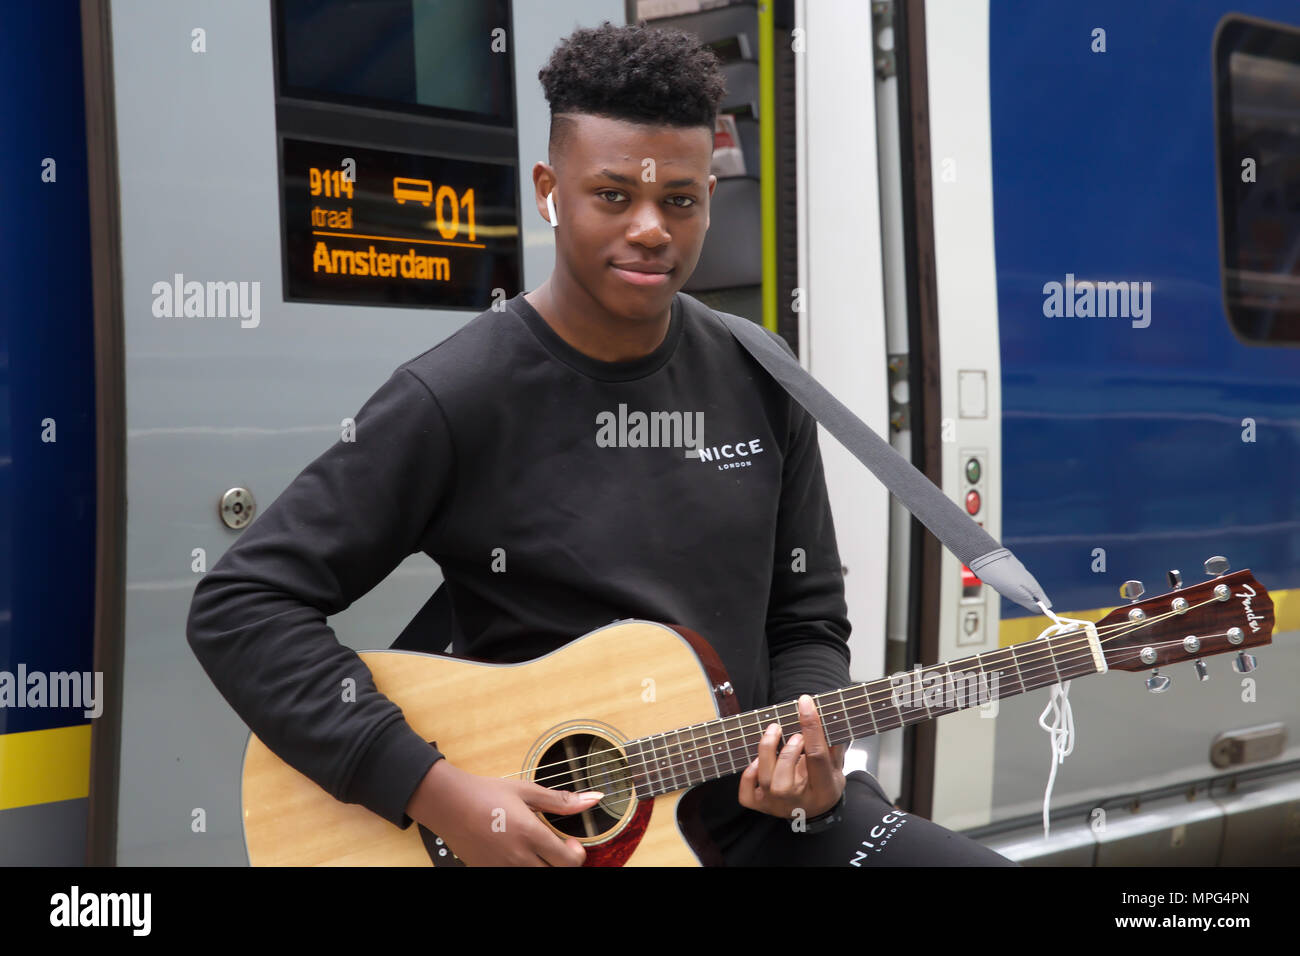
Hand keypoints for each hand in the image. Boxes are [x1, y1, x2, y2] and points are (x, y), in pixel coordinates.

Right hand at [405, 759, 601, 865]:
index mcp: (530, 834)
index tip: (571, 843)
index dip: (577, 855)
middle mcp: (517, 856)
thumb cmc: (486, 794)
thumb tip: (592, 799)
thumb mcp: (526, 791)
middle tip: (557, 848)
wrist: (449, 804)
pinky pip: (512, 875)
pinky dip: (522, 867)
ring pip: (535, 877)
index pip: (569, 861)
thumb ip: (561, 801)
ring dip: (542, 866)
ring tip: (537, 851)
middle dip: (562, 863)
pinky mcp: (488, 871)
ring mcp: (502, 867)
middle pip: (555, 873)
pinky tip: (518, 854)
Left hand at [738, 694, 845, 821]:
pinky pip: (746, 793)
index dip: (811, 727)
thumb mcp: (837, 767)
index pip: (816, 757)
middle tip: (794, 734)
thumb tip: (827, 715)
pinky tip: (759, 761)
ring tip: (774, 730)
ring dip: (767, 750)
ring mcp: (777, 806)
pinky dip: (749, 773)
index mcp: (823, 790)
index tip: (805, 702)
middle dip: (789, 749)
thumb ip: (833, 745)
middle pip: (785, 779)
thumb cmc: (825, 785)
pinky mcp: (761, 806)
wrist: (816, 812)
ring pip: (765, 780)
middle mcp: (798, 802)